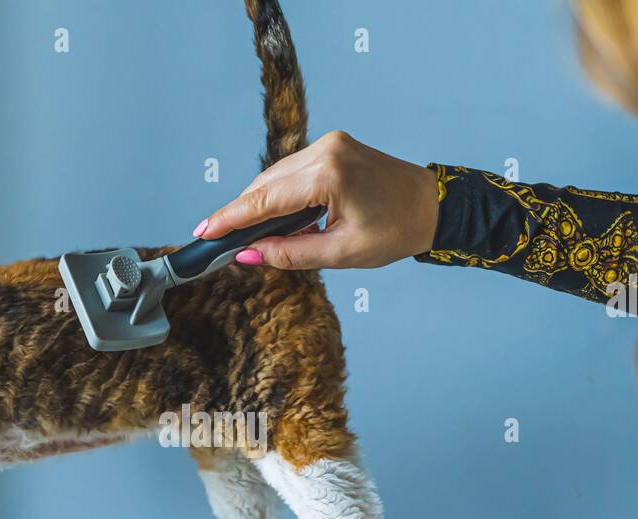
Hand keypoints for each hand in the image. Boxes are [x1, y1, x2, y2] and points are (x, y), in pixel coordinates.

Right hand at [196, 131, 439, 269]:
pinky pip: (292, 170)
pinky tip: (273, 216)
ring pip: (276, 175)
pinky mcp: (333, 145)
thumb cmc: (396, 231)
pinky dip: (279, 192)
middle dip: (240, 212)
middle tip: (215, 238)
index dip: (230, 218)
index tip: (205, 232)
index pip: (265, 199)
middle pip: (265, 183)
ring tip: (242, 233)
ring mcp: (329, 143)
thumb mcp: (340, 253)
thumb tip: (247, 255)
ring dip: (259, 203)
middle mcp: (325, 150)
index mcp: (329, 176)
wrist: (432, 206)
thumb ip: (289, 254)